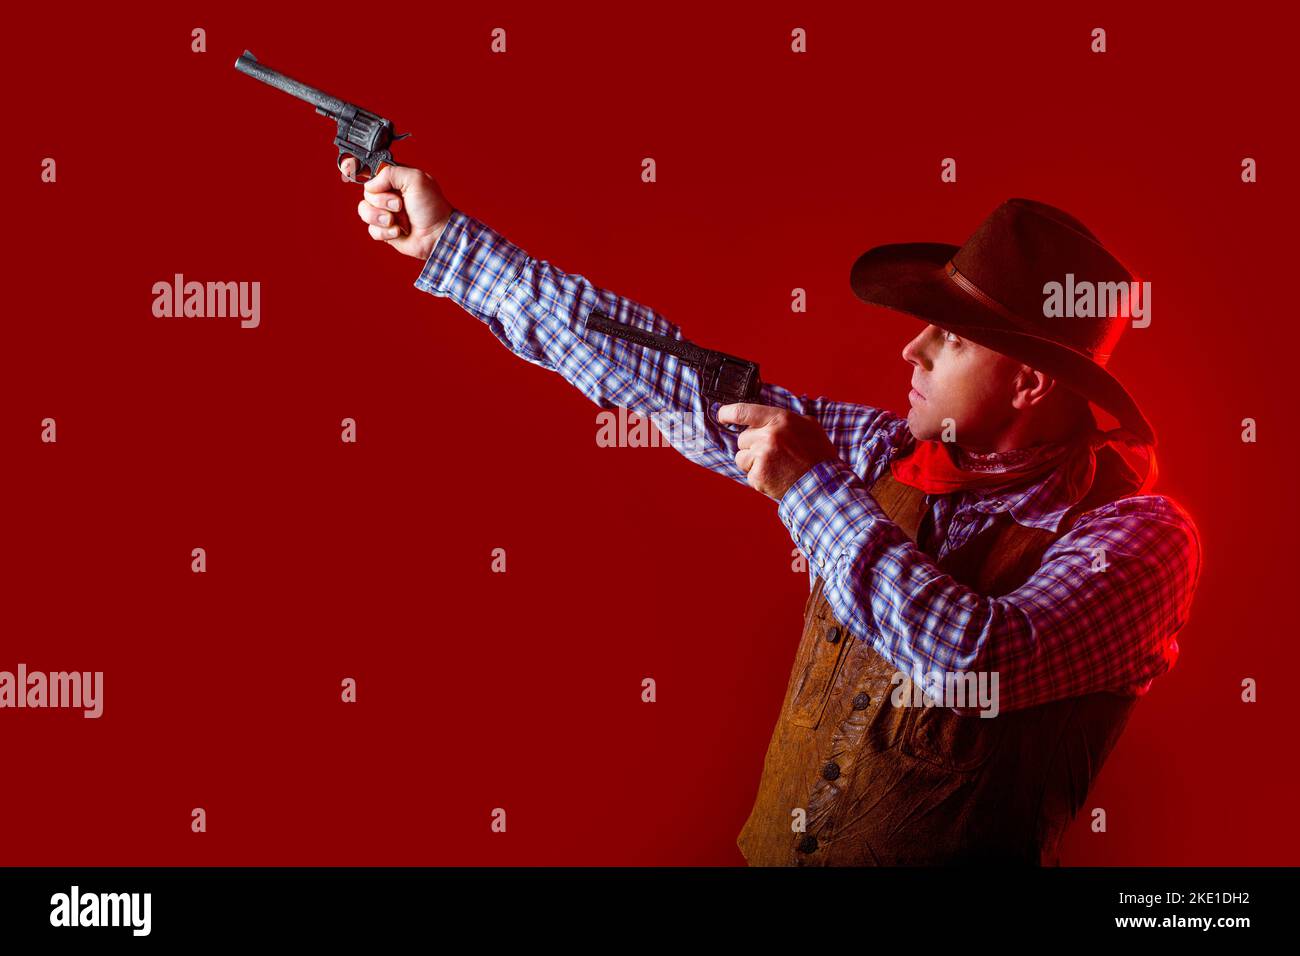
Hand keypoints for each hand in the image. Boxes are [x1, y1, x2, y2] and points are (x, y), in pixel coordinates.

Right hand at [341, 156, 453, 260]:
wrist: (437, 235)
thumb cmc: (432, 207)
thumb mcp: (416, 179)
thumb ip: (390, 173)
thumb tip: (371, 184)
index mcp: (395, 179)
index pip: (371, 173)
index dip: (367, 178)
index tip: (364, 179)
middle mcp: (389, 195)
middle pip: (367, 194)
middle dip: (382, 201)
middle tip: (400, 205)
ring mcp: (386, 213)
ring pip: (365, 212)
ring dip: (381, 218)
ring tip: (397, 221)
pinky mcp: (385, 230)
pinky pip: (372, 230)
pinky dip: (386, 232)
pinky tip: (400, 231)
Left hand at [718, 403, 837, 499]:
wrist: (823, 485)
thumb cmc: (818, 456)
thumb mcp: (809, 426)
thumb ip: (786, 419)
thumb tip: (766, 416)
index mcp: (780, 419)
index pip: (743, 411)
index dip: (727, 413)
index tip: (721, 415)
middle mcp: (769, 435)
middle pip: (742, 438)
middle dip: (752, 446)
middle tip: (773, 455)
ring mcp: (762, 456)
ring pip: (741, 457)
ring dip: (753, 463)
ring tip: (774, 467)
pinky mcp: (758, 475)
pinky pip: (748, 474)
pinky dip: (759, 478)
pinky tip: (775, 478)